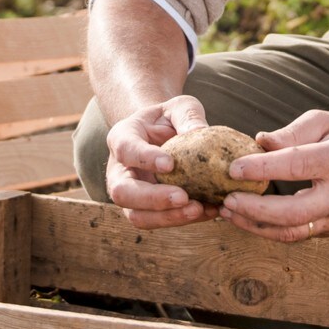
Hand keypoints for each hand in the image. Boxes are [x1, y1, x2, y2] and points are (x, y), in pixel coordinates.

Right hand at [105, 94, 215, 228]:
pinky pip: (159, 222)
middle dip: (152, 199)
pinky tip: (209, 211)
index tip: (170, 164)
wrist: (162, 136)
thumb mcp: (179, 107)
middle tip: (183, 197)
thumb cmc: (169, 119)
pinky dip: (183, 220)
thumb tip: (201, 132)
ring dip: (167, 217)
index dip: (145, 159)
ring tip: (198, 210)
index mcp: (122, 138)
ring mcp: (130, 194)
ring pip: (138, 216)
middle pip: (122, 192)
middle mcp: (119, 171)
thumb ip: (187, 115)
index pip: (126, 150)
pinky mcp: (147, 210)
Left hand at [219, 111, 328, 242]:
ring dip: (257, 226)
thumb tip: (260, 142)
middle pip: (293, 212)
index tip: (233, 168)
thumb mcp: (328, 122)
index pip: (296, 165)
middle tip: (227, 200)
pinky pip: (299, 234)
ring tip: (230, 213)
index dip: (263, 168)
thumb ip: (293, 132)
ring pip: (293, 232)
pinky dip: (271, 229)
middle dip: (255, 210)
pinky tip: (249, 217)